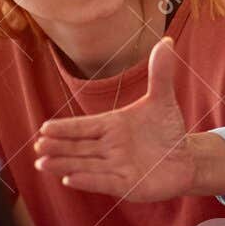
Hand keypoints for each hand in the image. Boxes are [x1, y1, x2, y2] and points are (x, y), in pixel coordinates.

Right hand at [34, 38, 199, 200]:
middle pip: (78, 146)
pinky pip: (104, 182)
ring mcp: (116, 167)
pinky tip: (69, 179)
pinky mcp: (127, 185)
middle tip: (38, 146)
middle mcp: (109, 147)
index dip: (66, 128)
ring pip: (85, 164)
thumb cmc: (168, 130)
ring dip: (64, 164)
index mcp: (112, 125)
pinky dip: (88, 180)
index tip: (45, 128)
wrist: (187, 159)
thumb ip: (160, 73)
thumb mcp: (163, 100)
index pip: (84, 126)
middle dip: (58, 147)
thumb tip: (167, 40)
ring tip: (42, 163)